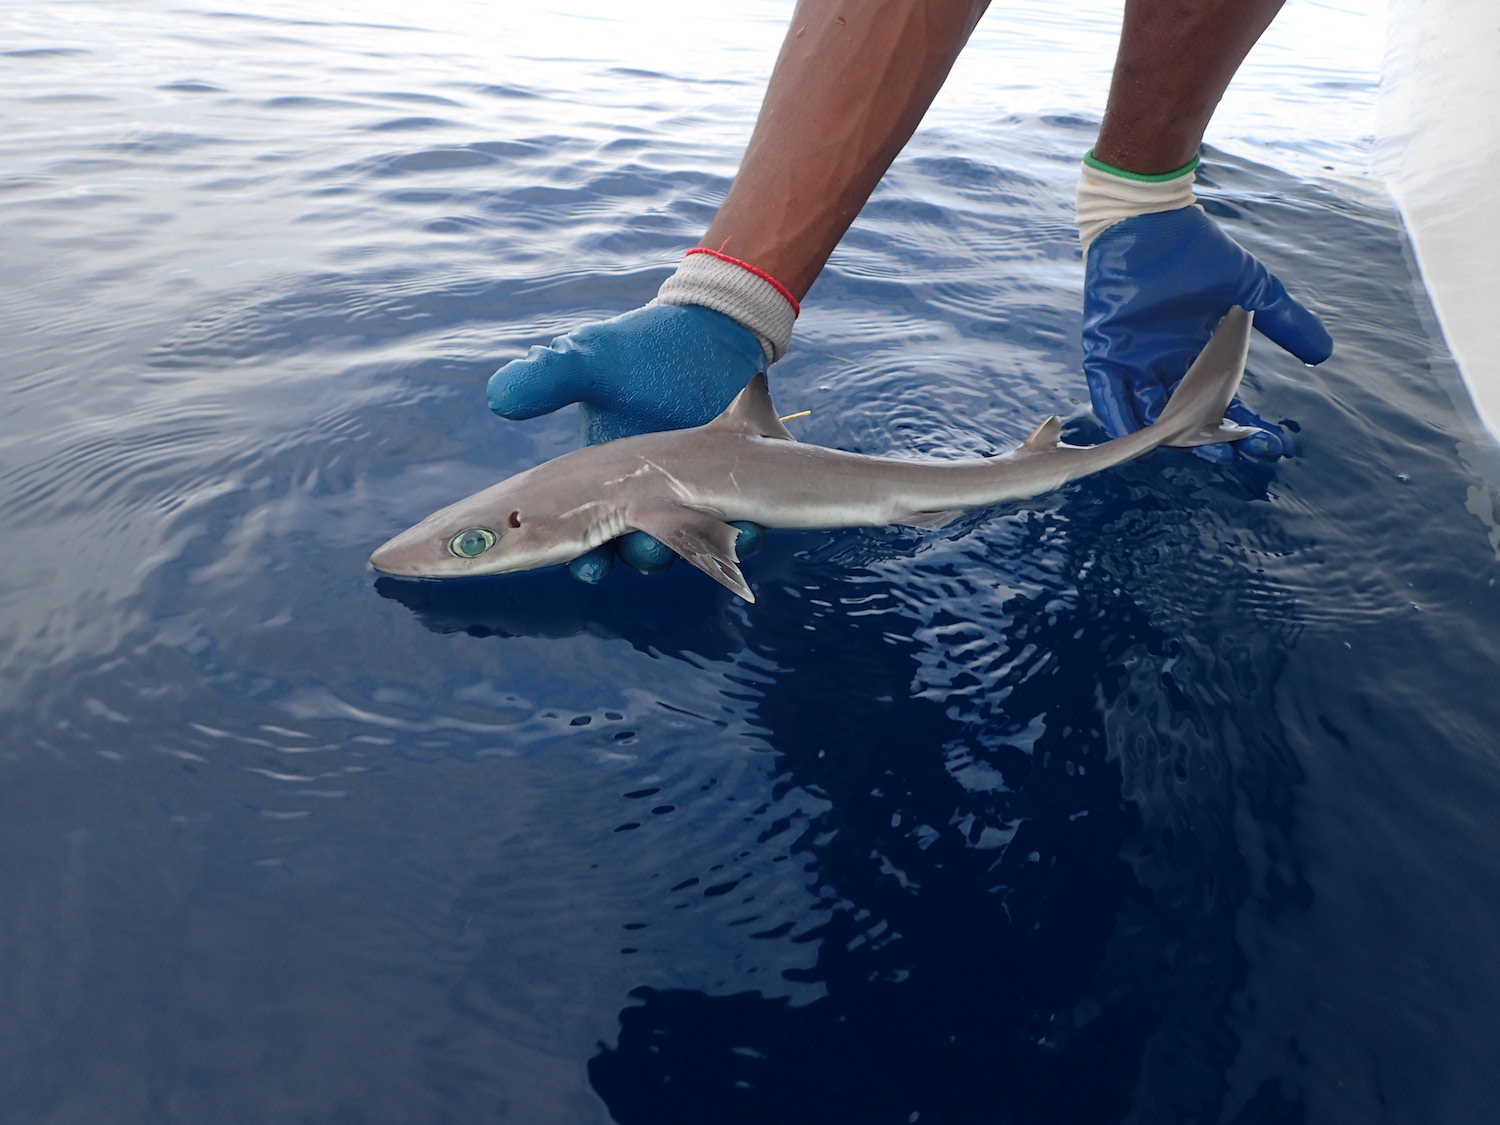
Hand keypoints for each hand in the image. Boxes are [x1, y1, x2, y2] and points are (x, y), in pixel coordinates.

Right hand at [487, 302, 766, 581]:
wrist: (710, 332)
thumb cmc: (641, 350)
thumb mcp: (592, 359)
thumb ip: (549, 378)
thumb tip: (498, 397)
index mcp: (605, 482)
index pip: (586, 536)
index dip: (583, 559)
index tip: (586, 564)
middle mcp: (648, 499)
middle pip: (637, 551)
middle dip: (639, 556)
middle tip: (642, 548)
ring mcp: (695, 498)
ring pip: (690, 545)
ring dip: (691, 549)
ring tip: (694, 538)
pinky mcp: (739, 490)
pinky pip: (744, 525)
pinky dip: (744, 532)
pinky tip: (746, 526)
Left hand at [1083, 205, 1332, 462]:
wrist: (1153, 222)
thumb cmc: (1199, 252)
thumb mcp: (1252, 291)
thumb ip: (1285, 322)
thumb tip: (1323, 354)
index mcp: (1198, 358)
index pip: (1221, 404)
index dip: (1242, 427)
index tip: (1269, 444)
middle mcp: (1165, 367)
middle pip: (1185, 418)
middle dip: (1206, 441)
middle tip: (1228, 455)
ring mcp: (1134, 362)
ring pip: (1147, 413)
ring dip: (1166, 436)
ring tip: (1191, 451)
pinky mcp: (1106, 351)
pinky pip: (1108, 394)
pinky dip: (1120, 416)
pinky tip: (1137, 436)